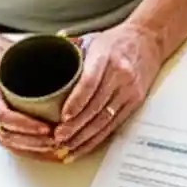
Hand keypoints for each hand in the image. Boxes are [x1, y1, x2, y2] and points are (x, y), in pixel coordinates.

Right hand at [0, 27, 57, 159]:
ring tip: (56, 152)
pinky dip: (28, 150)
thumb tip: (65, 58)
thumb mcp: (9, 49)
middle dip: (34, 144)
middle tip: (58, 144)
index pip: (2, 115)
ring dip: (33, 151)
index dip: (25, 125)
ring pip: (8, 144)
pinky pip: (8, 142)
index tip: (46, 128)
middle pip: (7, 136)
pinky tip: (46, 152)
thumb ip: (31, 57)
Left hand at [53, 22, 164, 159]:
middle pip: (96, 107)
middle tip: (58, 138)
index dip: (76, 102)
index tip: (63, 117)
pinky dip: (98, 138)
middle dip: (76, 126)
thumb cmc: (115, 41)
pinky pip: (114, 124)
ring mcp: (129, 90)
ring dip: (85, 137)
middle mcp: (120, 75)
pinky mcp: (134, 102)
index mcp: (105, 57)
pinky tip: (84, 145)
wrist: (148, 40)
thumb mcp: (91, 39)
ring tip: (68, 148)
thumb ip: (67, 51)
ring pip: (105, 120)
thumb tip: (39, 58)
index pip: (90, 83)